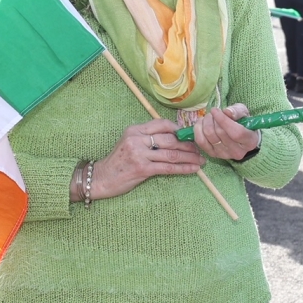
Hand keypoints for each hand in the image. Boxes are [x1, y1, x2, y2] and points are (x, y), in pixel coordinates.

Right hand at [74, 119, 204, 201]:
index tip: (191, 136)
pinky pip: (168, 167)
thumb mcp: (130, 143)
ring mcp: (139, 154)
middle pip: (170, 139)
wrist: (101, 178)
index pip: (162, 124)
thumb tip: (175, 137)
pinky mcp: (142, 169)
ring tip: (201, 161)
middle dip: (189, 145)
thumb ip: (148, 138)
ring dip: (190, 158)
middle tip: (201, 150)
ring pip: (172, 154)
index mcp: (135, 129)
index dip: (179, 130)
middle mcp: (137, 139)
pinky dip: (184, 168)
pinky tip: (194, 169)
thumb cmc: (119, 162)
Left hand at [192, 103, 261, 162]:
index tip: (215, 110)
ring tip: (208, 117)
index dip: (223, 120)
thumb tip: (227, 112)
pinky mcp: (213, 155)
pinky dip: (198, 130)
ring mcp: (225, 155)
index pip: (236, 133)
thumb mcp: (244, 113)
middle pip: (220, 133)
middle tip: (212, 113)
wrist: (239, 137)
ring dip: (205, 123)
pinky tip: (202, 124)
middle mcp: (238, 152)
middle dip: (213, 119)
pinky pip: (201, 141)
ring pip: (209, 136)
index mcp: (250, 141)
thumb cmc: (243, 123)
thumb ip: (237, 111)